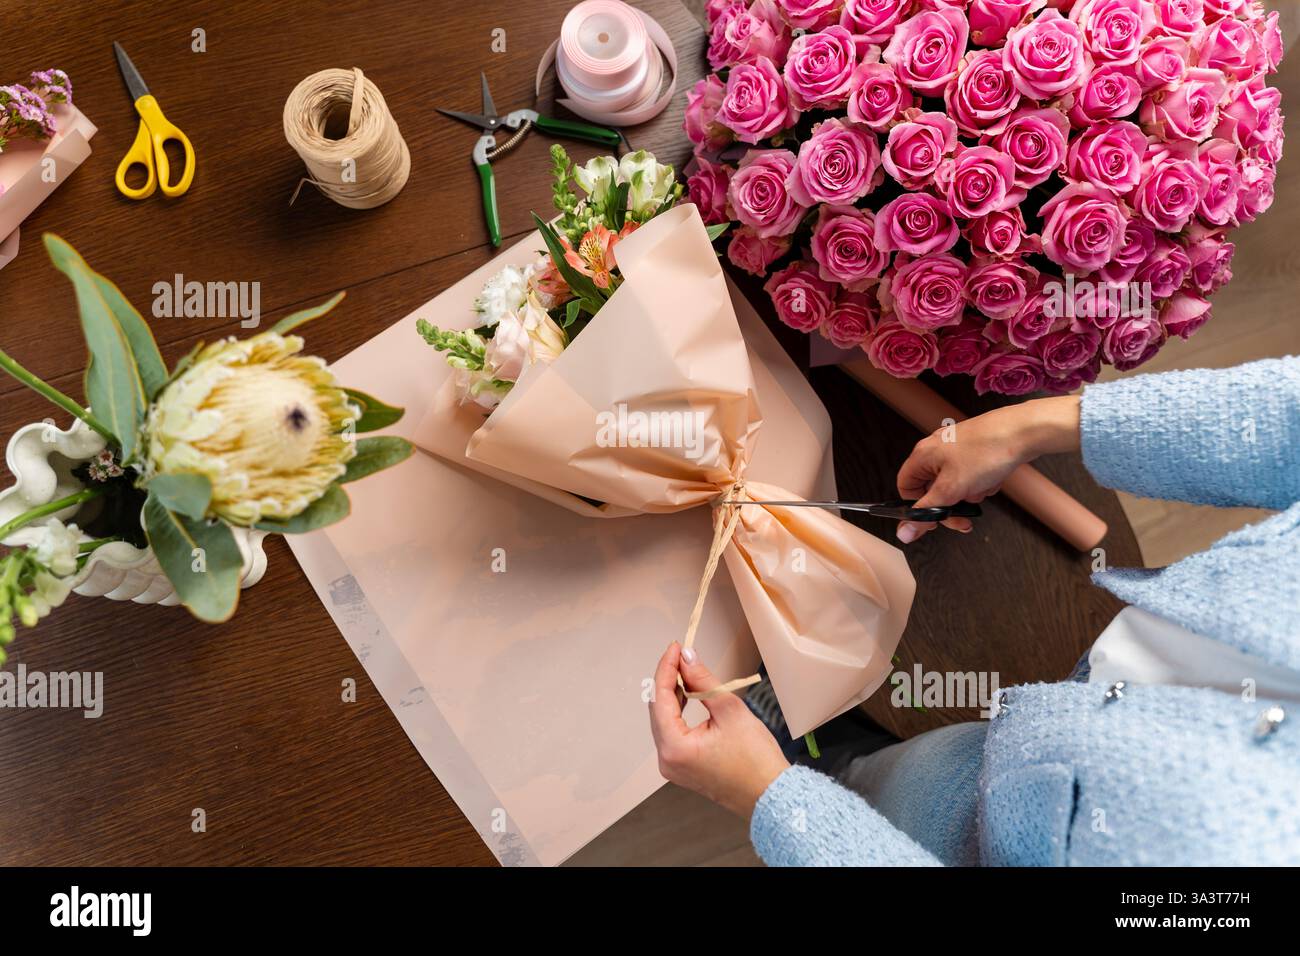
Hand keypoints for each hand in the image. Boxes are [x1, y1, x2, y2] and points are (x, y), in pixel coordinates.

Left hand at [648, 642, 789, 819]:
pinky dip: (678, 712)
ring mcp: (672, 766)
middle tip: (681, 654)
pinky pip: (672, 733)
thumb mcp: (730, 711)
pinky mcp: (682, 768)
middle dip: (668, 679)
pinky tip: (688, 695)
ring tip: (686, 670)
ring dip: (673, 694)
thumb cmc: (756, 759)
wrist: (770, 796)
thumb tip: (686, 657)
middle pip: (658, 710)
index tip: (675, 647)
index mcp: (674, 747)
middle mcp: (666, 760)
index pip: (660, 698)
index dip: (666, 668)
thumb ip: (703, 681)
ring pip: (664, 721)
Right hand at [895, 395, 1080, 543]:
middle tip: (961, 517)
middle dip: (949, 504)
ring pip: (954, 484)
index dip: (917, 507)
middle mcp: (937, 449)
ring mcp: (956, 449)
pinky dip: (980, 482)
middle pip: (932, 488)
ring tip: (982, 487)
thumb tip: (904, 531)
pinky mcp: (975, 450)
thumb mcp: (951, 489)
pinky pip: (970, 476)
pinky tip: (992, 478)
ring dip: (968, 493)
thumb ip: (927, 511)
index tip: (933, 518)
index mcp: (923, 455)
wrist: (1023, 431)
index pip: (906, 487)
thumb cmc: (988, 450)